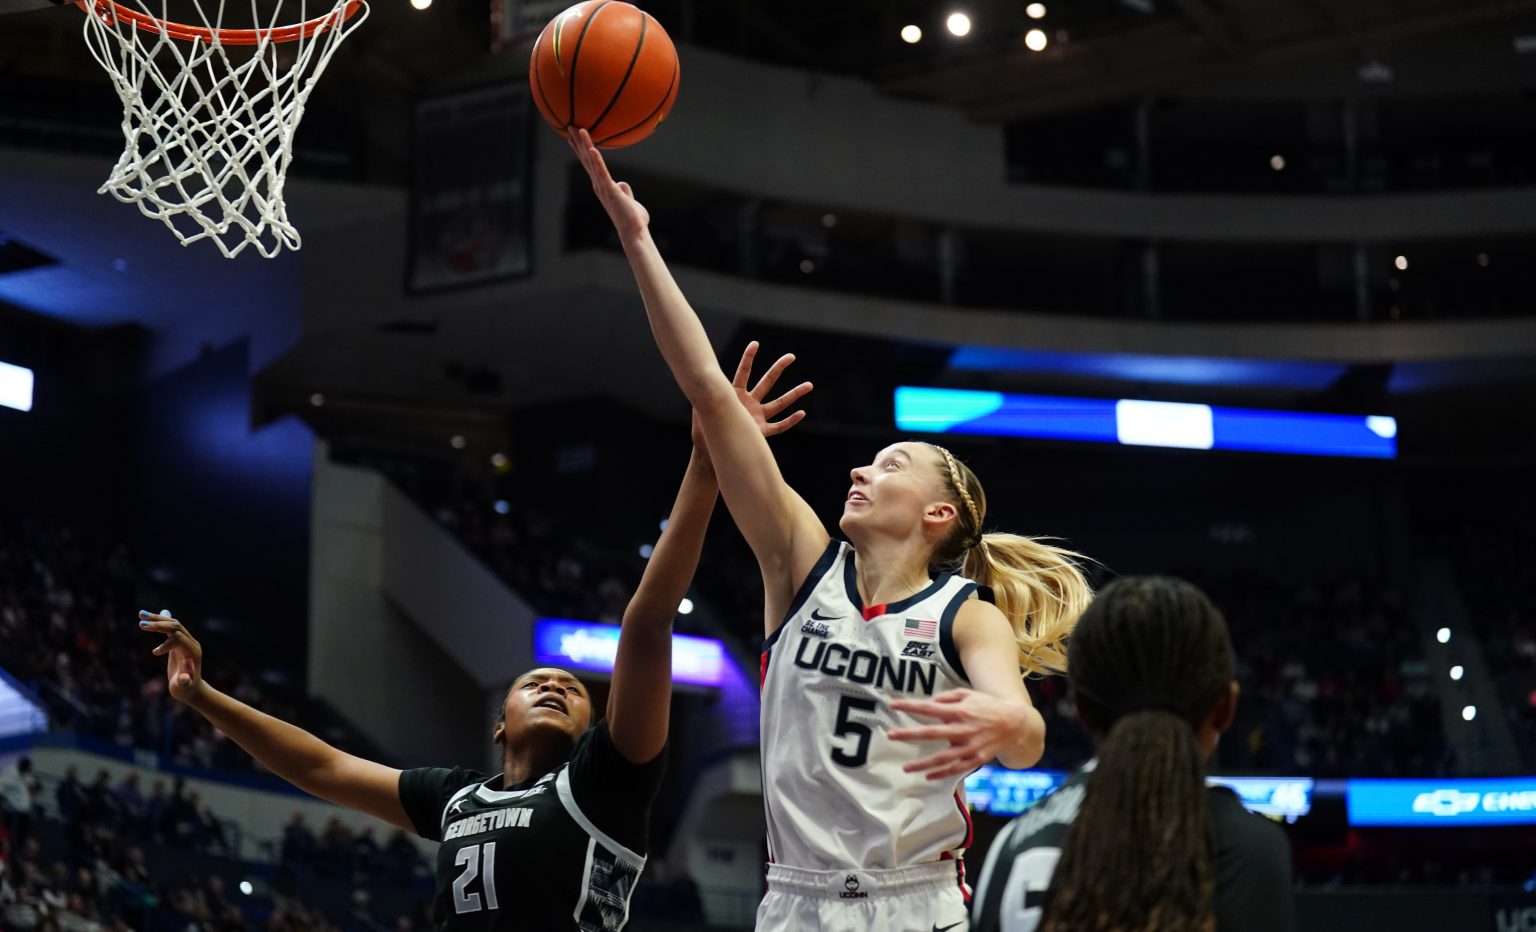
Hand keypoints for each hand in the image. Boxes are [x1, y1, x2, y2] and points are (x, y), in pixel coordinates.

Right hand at [138, 610, 204, 702]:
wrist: (191, 688)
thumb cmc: (185, 689)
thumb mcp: (183, 687)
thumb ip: (183, 682)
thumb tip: (184, 679)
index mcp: (193, 652)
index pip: (179, 638)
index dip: (166, 643)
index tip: (155, 654)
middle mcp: (191, 643)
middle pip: (176, 627)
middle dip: (159, 625)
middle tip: (141, 624)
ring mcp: (186, 641)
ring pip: (172, 624)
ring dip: (157, 619)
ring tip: (141, 614)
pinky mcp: (179, 641)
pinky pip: (170, 627)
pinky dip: (159, 622)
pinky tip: (148, 617)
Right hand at [568, 128, 649, 239]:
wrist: (633, 231)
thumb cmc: (632, 218)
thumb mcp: (627, 199)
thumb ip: (624, 190)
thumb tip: (622, 183)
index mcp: (602, 185)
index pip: (590, 164)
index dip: (582, 149)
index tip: (575, 137)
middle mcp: (599, 185)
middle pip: (586, 159)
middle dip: (578, 142)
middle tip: (570, 126)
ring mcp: (603, 187)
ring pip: (591, 162)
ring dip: (584, 145)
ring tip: (578, 130)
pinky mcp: (610, 190)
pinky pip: (602, 172)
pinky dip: (597, 160)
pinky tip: (592, 148)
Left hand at [692, 342, 812, 466]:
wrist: (710, 451)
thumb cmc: (703, 431)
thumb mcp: (701, 410)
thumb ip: (703, 395)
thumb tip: (698, 379)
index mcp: (734, 395)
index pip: (743, 373)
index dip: (748, 359)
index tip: (755, 344)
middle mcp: (748, 403)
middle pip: (767, 382)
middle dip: (779, 369)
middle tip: (791, 356)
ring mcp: (756, 416)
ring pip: (779, 403)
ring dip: (794, 394)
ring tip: (809, 385)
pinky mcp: (761, 431)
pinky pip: (779, 426)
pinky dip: (790, 420)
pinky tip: (802, 413)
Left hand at [888, 688, 1031, 781]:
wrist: (1014, 724)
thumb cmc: (988, 706)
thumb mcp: (968, 694)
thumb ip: (948, 697)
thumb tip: (931, 702)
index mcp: (959, 711)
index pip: (929, 708)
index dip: (910, 706)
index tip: (893, 705)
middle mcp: (962, 729)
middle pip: (931, 733)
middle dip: (909, 735)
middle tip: (890, 735)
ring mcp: (969, 746)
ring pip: (942, 758)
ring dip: (922, 764)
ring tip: (905, 768)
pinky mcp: (976, 759)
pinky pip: (955, 769)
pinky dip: (941, 774)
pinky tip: (928, 776)